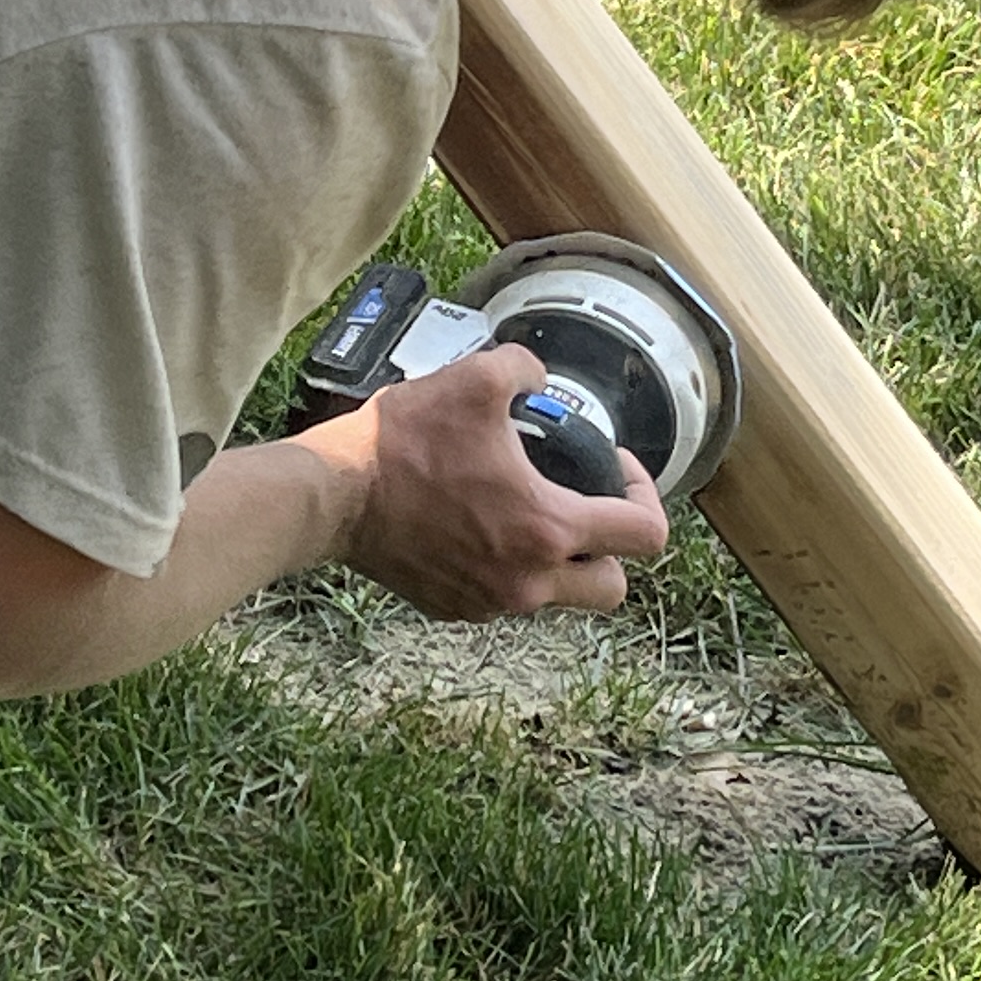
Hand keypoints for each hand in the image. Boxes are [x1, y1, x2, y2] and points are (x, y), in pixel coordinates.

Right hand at [327, 345, 670, 620]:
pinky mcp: (454, 610)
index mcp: (549, 528)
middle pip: (611, 588)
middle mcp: (529, 580)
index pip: (645, 534)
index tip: (612, 466)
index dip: (645, 492)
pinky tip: (477, 528)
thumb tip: (537, 377)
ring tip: (524, 513)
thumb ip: (526, 370)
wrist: (335, 495)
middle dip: (611, 550)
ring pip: (557, 598)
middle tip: (584, 506)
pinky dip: (506, 570)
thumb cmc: (404, 442)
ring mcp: (490, 604)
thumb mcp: (476, 380)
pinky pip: (503, 600)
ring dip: (557, 562)